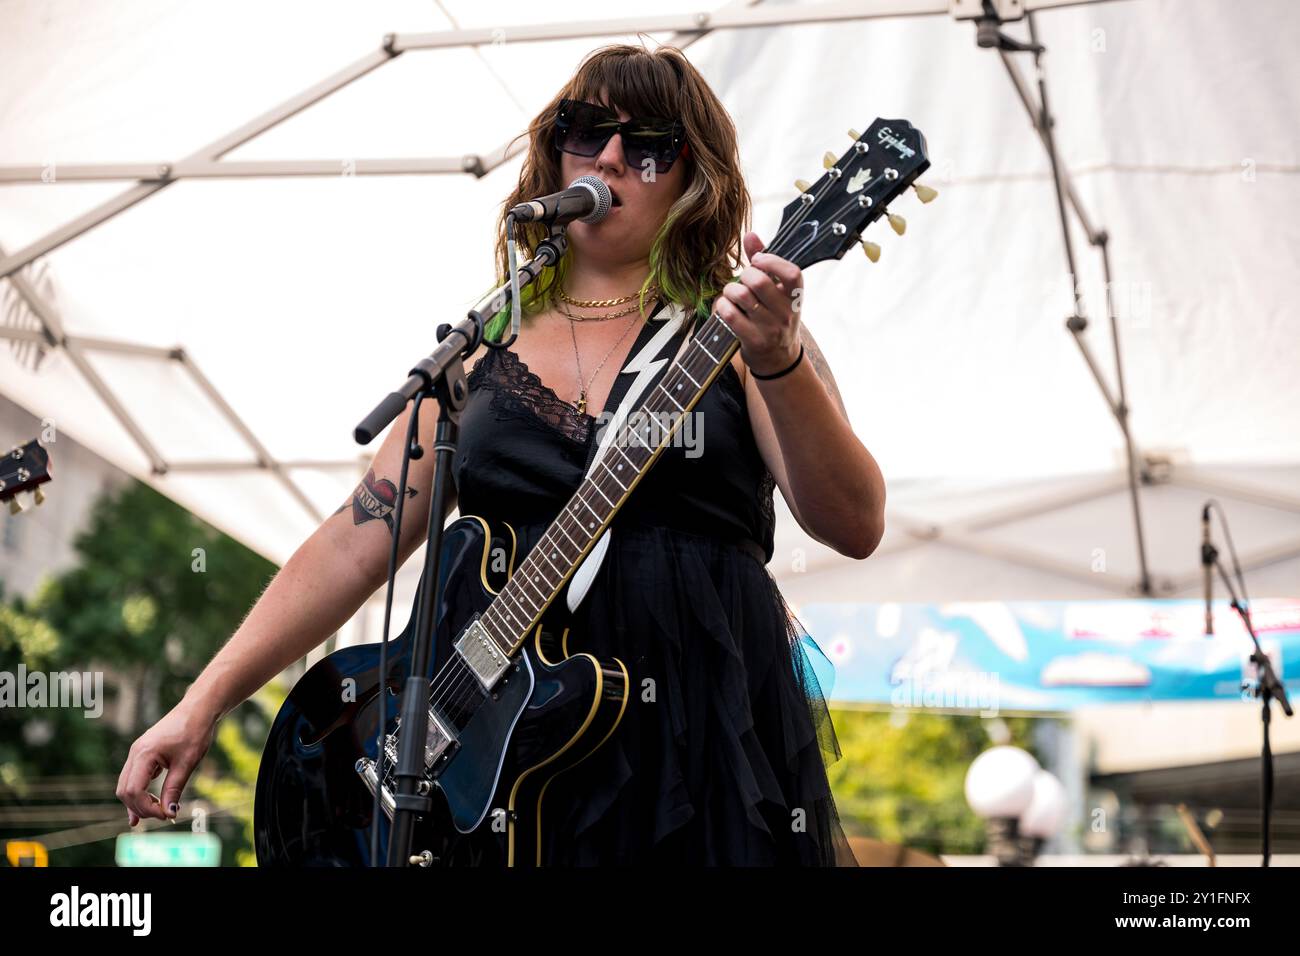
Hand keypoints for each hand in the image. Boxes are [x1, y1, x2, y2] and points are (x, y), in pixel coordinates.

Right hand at [117, 698, 218, 825]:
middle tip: (164, 815)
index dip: (147, 808)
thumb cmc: (195, 732)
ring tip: (159, 813)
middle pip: (125, 791)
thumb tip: (169, 813)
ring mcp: (136, 753)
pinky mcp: (142, 754)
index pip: (134, 791)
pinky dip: (139, 793)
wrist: (198, 709)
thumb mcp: (187, 763)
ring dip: (139, 802)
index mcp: (144, 754)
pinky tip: (147, 807)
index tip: (167, 815)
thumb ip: (175, 789)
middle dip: (141, 807)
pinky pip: (133, 778)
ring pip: (126, 786)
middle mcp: (135, 753)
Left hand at [711, 231, 803, 375]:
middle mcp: (787, 312)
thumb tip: (750, 234)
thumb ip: (765, 262)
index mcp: (796, 296)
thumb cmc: (775, 316)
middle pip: (759, 282)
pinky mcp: (754, 341)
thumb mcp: (778, 291)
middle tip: (743, 281)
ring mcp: (771, 328)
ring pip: (741, 296)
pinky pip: (730, 314)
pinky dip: (722, 306)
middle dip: (744, 275)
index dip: (771, 261)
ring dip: (730, 290)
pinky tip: (726, 307)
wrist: (779, 358)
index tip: (758, 260)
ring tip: (732, 294)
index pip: (791, 273)